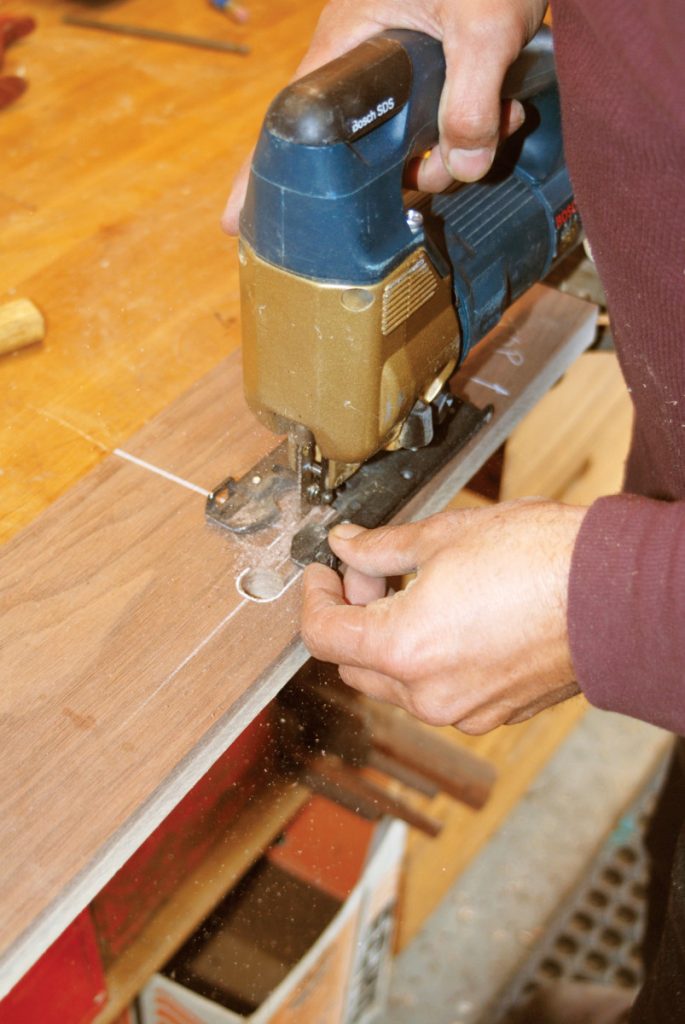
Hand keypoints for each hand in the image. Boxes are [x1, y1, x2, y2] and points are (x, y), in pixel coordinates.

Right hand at [222, 0, 546, 233]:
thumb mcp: (482, 27)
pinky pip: (442, 125)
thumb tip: (465, 169)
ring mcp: (403, 74)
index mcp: (349, 41)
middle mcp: (366, 63)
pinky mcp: (436, 77)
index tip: (236, 222)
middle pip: (360, 151)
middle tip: (440, 175)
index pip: (292, 121)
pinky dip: (475, 131)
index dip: (262, 175)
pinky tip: (506, 113)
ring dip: (455, 152)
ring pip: (411, 145)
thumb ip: (473, 100)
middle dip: (408, 174)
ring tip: (496, 125)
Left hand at [301, 500, 585, 733]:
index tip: (323, 573)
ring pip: (395, 681)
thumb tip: (347, 546)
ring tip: (419, 589)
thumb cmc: (540, 559)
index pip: (321, 635)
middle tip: (373, 572)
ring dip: (390, 639)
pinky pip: (438, 691)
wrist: (614, 594)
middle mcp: (427, 692)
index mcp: (403, 647)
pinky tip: (452, 618)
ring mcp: (462, 709)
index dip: (313, 597)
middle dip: (353, 617)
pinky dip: (429, 659)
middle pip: (354, 662)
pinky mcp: (493, 713)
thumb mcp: (444, 535)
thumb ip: (381, 548)